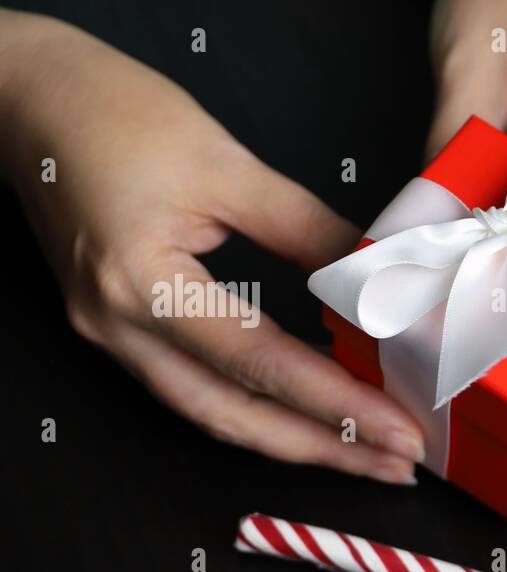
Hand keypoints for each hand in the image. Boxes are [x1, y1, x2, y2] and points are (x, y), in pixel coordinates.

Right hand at [0, 11, 424, 483]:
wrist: (28, 98)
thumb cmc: (113, 114)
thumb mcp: (226, 162)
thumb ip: (306, 229)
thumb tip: (376, 280)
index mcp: (143, 283)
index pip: (259, 363)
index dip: (336, 405)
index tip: (397, 431)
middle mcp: (120, 327)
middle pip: (234, 416)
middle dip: (322, 449)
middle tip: (398, 466)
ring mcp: (114, 337)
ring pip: (214, 414)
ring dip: (294, 441)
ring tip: (366, 454)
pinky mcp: (123, 331)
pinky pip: (199, 387)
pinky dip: (260, 407)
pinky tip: (312, 413)